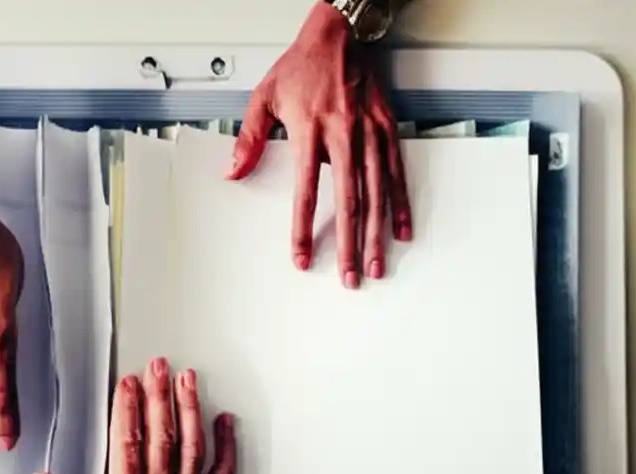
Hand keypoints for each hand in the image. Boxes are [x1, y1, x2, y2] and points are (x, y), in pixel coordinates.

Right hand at [32, 358, 236, 473]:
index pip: (127, 441)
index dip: (127, 407)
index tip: (126, 382)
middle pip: (162, 433)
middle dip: (159, 394)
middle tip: (158, 364)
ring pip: (193, 444)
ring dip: (191, 408)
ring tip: (188, 379)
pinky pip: (221, 472)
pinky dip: (226, 445)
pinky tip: (225, 421)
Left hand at [229, 2, 410, 288]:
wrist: (339, 34)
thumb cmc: (302, 66)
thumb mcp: (264, 97)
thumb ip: (249, 138)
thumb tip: (233, 172)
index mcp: (310, 131)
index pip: (305, 192)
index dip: (304, 229)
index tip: (302, 258)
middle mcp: (344, 134)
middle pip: (349, 201)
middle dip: (351, 244)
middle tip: (350, 277)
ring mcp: (370, 133)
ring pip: (377, 193)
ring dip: (377, 234)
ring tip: (377, 265)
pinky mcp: (387, 128)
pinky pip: (396, 172)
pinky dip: (400, 204)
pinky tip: (401, 231)